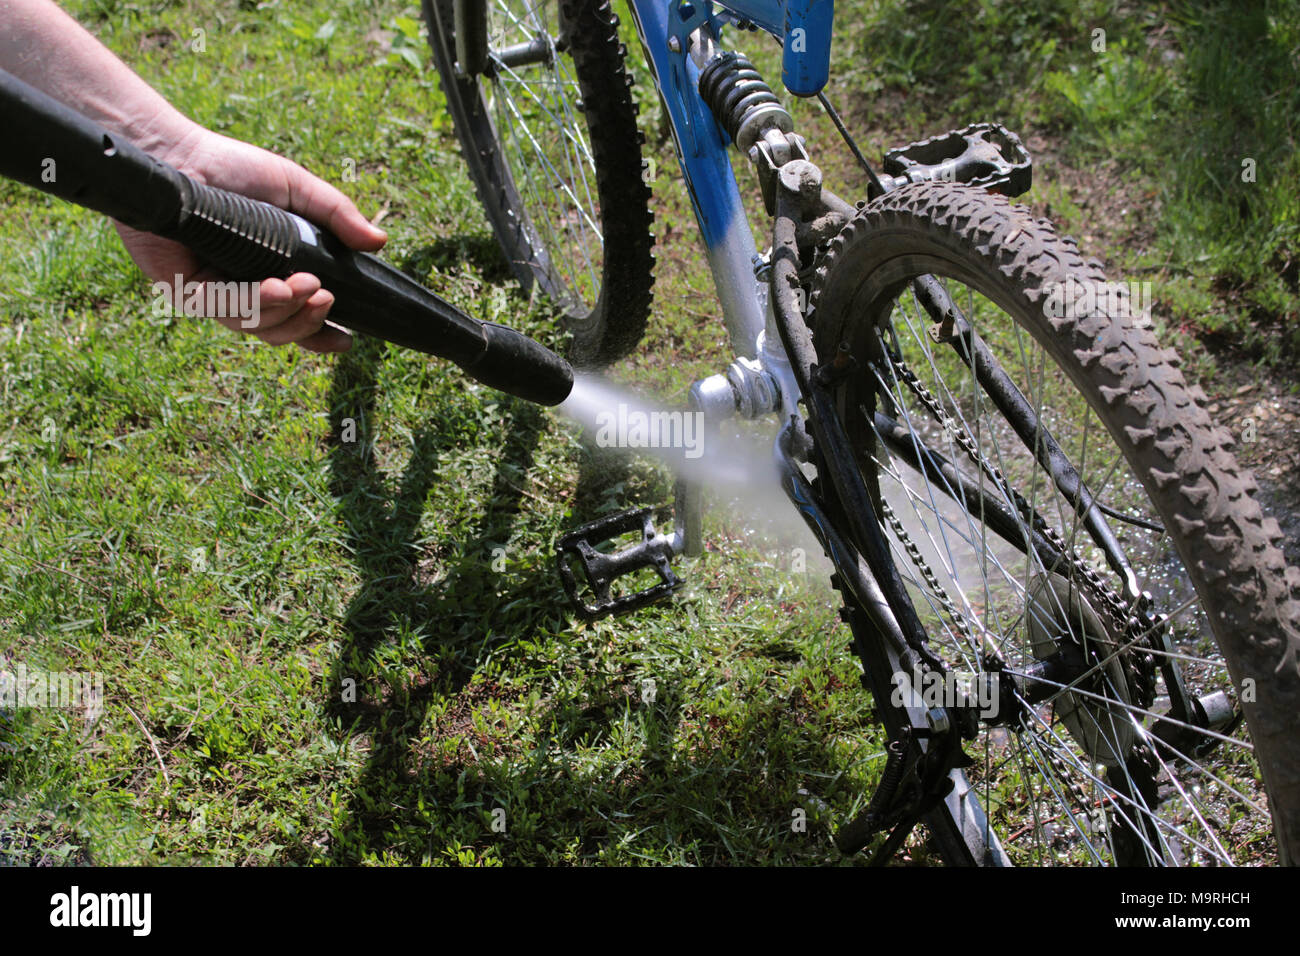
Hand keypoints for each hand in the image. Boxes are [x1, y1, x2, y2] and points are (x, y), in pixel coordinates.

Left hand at [116, 126, 387, 352]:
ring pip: (256, 328)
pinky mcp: (185, 290)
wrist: (177, 153)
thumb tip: (379, 241)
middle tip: (326, 298)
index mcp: (270, 274)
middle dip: (308, 323)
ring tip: (305, 288)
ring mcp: (213, 294)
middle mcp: (241, 291)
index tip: (347, 338)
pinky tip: (276, 289)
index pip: (298, 318)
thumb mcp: (296, 189)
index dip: (321, 335)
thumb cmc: (231, 168)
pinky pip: (226, 310)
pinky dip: (255, 304)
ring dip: (287, 314)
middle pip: (280, 332)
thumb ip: (337, 216)